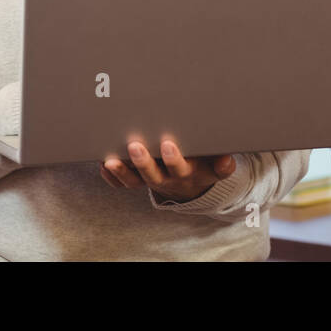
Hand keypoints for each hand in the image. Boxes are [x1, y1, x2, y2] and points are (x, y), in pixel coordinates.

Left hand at [99, 139, 235, 202]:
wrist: (188, 185)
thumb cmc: (201, 165)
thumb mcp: (214, 167)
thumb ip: (222, 164)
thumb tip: (227, 162)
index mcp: (186, 173)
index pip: (180, 168)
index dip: (173, 160)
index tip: (168, 145)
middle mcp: (165, 179)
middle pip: (152, 175)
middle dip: (143, 162)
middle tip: (135, 146)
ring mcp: (148, 181)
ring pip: (133, 181)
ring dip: (122, 171)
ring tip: (110, 160)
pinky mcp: (135, 181)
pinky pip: (121, 183)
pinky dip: (111, 177)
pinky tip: (103, 165)